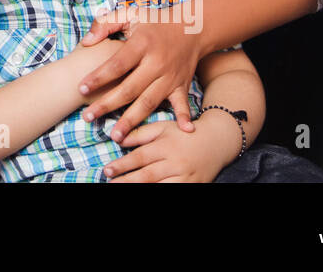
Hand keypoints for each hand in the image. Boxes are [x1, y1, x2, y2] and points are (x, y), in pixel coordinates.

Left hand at [76, 6, 203, 141]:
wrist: (193, 26)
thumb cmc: (156, 21)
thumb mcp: (130, 13)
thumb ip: (105, 23)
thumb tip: (86, 42)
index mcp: (142, 44)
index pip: (117, 64)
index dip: (99, 77)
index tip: (81, 89)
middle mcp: (156, 62)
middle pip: (130, 88)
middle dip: (108, 104)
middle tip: (88, 117)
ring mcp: (170, 76)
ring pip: (149, 102)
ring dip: (132, 120)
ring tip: (116, 137)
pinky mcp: (182, 85)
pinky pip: (182, 104)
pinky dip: (183, 117)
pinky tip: (182, 132)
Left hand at [101, 117, 234, 182]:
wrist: (216, 141)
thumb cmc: (183, 133)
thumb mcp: (162, 128)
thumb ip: (140, 134)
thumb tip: (117, 138)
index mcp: (166, 146)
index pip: (140, 157)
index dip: (122, 165)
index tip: (106, 170)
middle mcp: (176, 163)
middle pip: (147, 175)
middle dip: (127, 181)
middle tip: (110, 183)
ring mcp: (186, 177)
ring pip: (160, 187)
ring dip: (141, 189)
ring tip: (123, 191)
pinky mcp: (193, 186)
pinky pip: (174, 191)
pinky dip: (160, 193)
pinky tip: (146, 193)